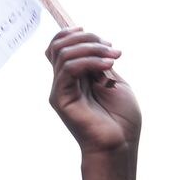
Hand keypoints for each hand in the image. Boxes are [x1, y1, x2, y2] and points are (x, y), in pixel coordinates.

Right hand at [46, 28, 138, 154]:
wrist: (119, 145)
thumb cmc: (120, 119)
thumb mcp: (114, 82)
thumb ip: (99, 65)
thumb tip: (94, 46)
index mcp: (74, 78)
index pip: (59, 47)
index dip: (72, 34)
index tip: (100, 38)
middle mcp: (62, 82)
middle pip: (58, 45)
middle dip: (87, 38)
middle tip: (111, 48)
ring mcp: (60, 90)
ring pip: (63, 53)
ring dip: (91, 48)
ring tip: (114, 57)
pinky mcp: (60, 99)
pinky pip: (68, 69)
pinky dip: (89, 61)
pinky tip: (108, 65)